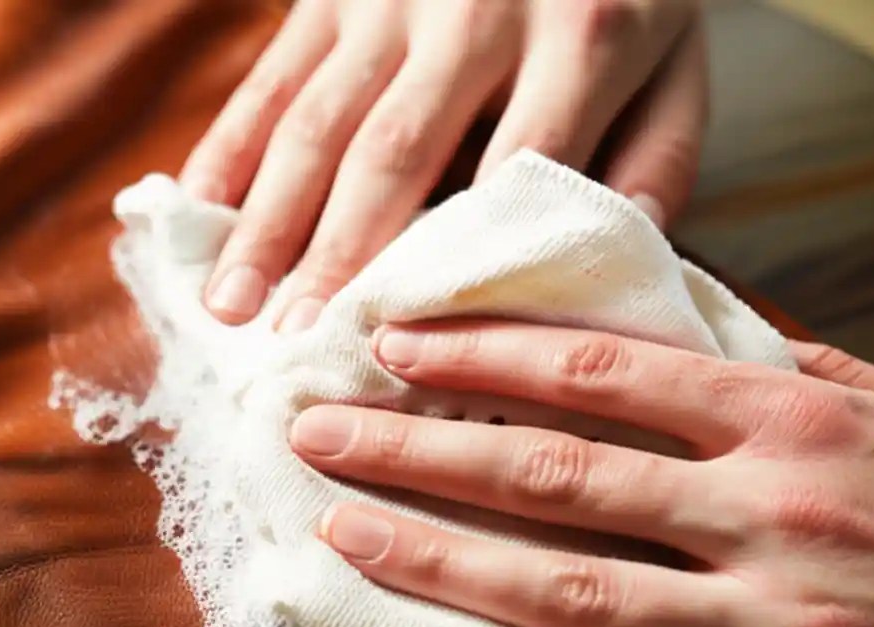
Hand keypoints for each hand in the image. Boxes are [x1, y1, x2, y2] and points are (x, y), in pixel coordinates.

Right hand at [183, 0, 706, 331]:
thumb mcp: (674, 64)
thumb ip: (658, 158)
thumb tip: (613, 262)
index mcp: (582, 35)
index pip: (515, 167)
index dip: (459, 264)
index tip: (412, 345)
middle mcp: (474, 12)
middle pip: (391, 153)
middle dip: (334, 255)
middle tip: (291, 343)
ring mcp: (390, 0)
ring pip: (314, 122)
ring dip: (264, 218)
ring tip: (226, 305)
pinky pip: (271, 78)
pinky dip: (228, 147)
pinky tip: (199, 212)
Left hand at [289, 324, 873, 626]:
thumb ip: (778, 371)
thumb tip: (670, 320)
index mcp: (792, 423)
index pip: (600, 371)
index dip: (482, 355)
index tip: (389, 345)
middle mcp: (777, 517)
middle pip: (554, 475)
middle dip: (418, 449)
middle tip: (315, 432)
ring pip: (571, 591)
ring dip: (441, 558)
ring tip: (344, 528)